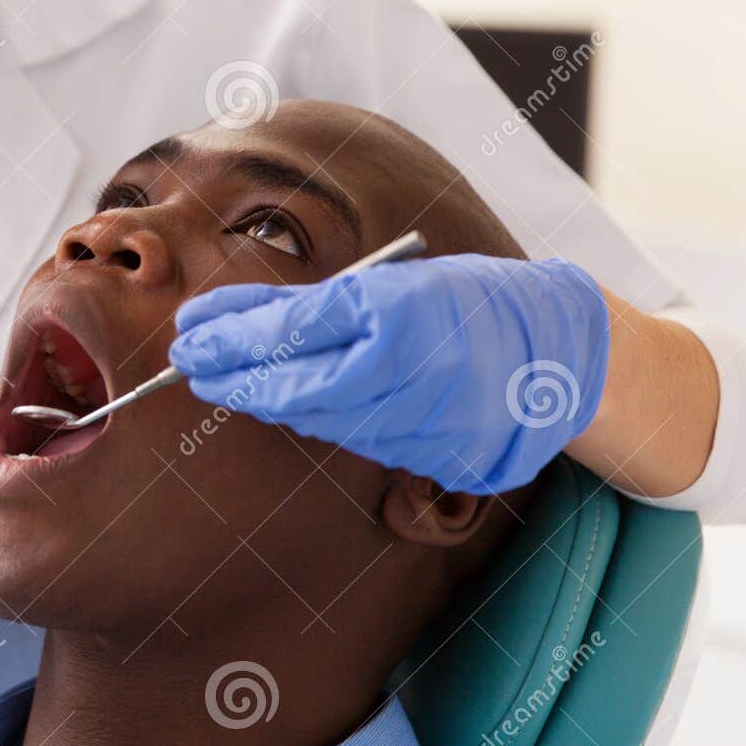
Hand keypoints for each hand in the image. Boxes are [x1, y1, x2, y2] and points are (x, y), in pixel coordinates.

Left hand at [167, 255, 610, 493]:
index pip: (296, 342)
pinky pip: (360, 441)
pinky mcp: (439, 462)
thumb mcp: (385, 283)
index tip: (187, 342)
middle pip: (301, 391)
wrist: (557, 353)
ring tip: (234, 380)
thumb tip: (215, 319)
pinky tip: (300, 402)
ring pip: (325, 422)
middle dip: (240, 378)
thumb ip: (301, 307)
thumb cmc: (464, 302)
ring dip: (276, 402)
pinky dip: (325, 419)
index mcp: (403, 324)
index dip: (234, 345)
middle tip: (191, 367)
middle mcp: (417, 383)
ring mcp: (431, 430)